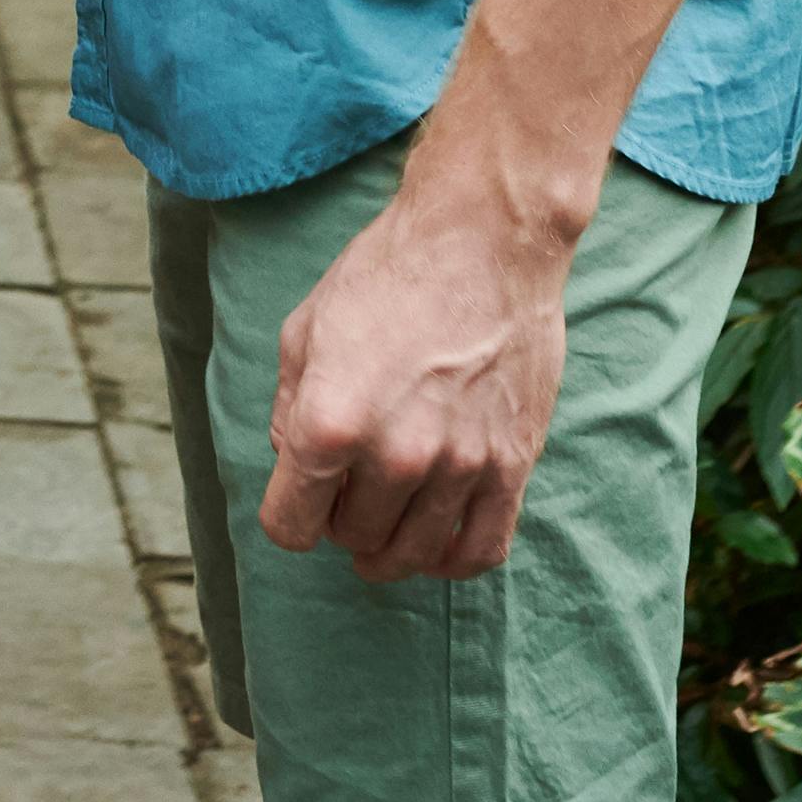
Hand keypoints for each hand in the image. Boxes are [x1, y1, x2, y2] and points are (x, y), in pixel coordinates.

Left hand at [259, 159, 577, 583]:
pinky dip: (451, 560)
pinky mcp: (512, 465)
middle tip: (347, 491)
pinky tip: (435, 540)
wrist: (483, 241)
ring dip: (391, 547)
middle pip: (353, 538)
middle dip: (340, 521)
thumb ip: (290, 409)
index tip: (299, 501)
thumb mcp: (305, 330)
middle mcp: (396, 455)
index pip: (290, 525)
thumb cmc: (386, 275)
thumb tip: (293, 461)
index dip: (288, 517)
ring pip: (413, 554)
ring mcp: (460, 465)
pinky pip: (481, 550)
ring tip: (387, 522)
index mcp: (330, 421)